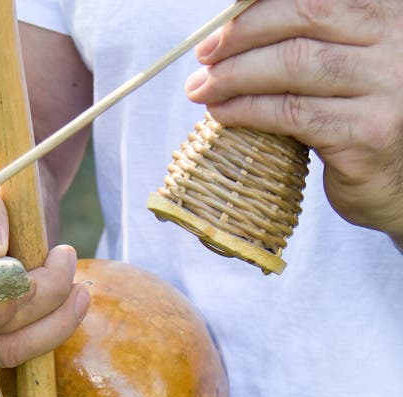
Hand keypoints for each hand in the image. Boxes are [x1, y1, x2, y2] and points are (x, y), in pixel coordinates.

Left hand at [185, 0, 402, 242]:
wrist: (401, 188)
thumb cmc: (362, 123)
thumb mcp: (348, 68)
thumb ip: (313, 41)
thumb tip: (237, 22)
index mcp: (388, 15)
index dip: (261, 5)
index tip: (221, 19)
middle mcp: (395, 43)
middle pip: (306, 16)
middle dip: (244, 33)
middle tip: (205, 55)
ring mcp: (385, 89)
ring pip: (295, 63)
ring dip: (237, 75)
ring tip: (203, 88)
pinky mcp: (366, 134)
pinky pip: (293, 113)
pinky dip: (249, 110)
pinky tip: (223, 114)